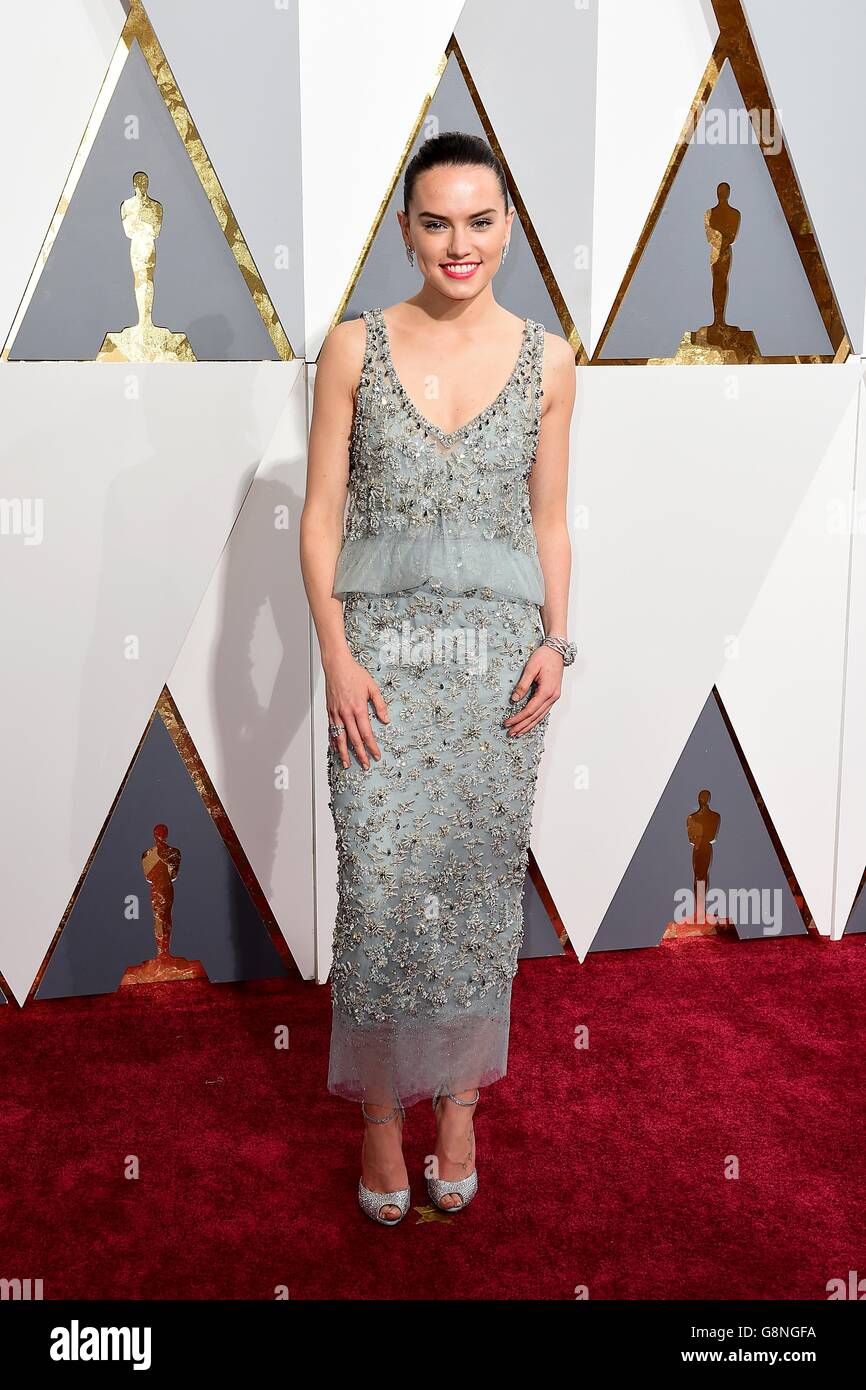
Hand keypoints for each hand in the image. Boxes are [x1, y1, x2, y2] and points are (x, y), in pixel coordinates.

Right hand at [325, 650, 388, 768]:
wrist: (337, 666)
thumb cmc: (354, 674)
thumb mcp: (372, 687)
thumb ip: (380, 705)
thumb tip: (385, 720)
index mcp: (359, 709)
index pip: (366, 733)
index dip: (372, 747)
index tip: (376, 756)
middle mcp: (346, 714)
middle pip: (354, 740)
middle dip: (360, 754)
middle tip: (365, 765)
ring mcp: (336, 714)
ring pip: (340, 738)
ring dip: (344, 753)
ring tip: (347, 764)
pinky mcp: (330, 712)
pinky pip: (331, 730)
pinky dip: (333, 741)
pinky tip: (336, 748)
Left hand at [502, 644, 562, 736]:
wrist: (556, 650)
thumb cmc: (544, 657)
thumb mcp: (530, 668)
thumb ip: (522, 685)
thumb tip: (514, 700)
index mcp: (547, 691)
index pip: (529, 710)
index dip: (517, 718)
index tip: (507, 723)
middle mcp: (552, 697)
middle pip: (535, 717)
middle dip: (522, 726)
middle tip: (510, 733)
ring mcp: (554, 697)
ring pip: (540, 716)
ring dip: (528, 725)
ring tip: (518, 732)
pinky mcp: (552, 695)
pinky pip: (543, 711)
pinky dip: (535, 719)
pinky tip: (529, 723)